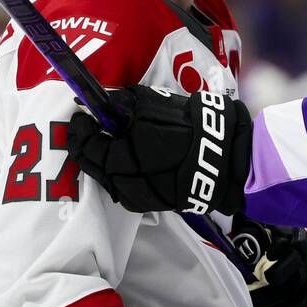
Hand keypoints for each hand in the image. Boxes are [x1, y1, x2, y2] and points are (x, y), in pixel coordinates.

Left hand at [66, 85, 252, 215]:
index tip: (82, 115)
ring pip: (112, 178)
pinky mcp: (157, 203)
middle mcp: (122, 185)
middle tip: (98, 128)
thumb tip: (100, 103)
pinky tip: (139, 159)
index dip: (80, 129)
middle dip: (93, 146)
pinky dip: (128, 172)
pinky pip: (131, 186)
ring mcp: (140, 198)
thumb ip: (120, 103)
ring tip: (120, 142)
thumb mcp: (151, 104)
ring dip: (110, 160)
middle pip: (95, 165)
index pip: (84, 146)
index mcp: (116, 161)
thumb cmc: (187, 129)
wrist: (227, 158)